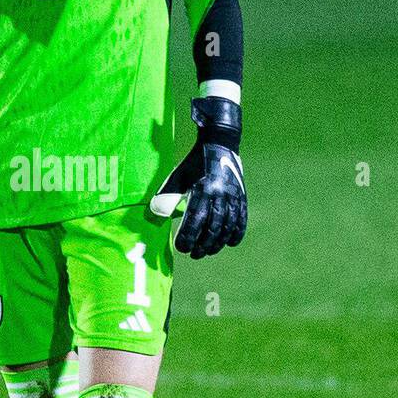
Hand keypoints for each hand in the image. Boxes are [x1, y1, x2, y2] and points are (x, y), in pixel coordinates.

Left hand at [150, 97, 247, 258]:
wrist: (220, 142)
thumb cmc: (194, 162)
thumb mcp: (178, 176)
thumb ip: (167, 195)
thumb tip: (155, 214)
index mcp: (202, 188)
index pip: (195, 219)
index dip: (188, 236)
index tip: (181, 248)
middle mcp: (220, 193)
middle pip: (213, 227)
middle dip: (203, 244)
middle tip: (194, 254)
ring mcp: (233, 195)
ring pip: (228, 226)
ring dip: (218, 243)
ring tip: (208, 251)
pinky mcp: (242, 196)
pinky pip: (241, 219)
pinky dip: (236, 233)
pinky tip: (230, 243)